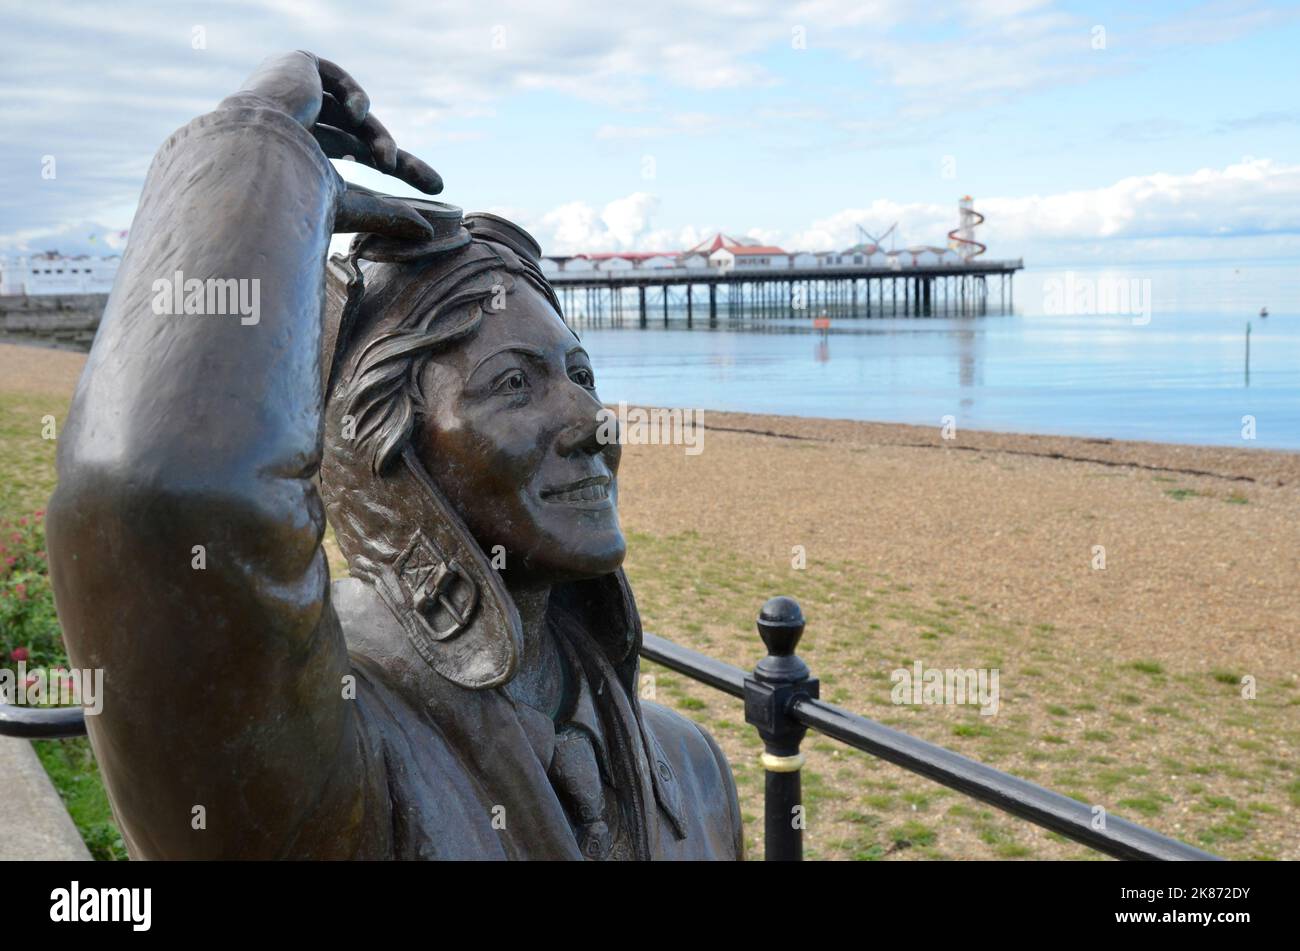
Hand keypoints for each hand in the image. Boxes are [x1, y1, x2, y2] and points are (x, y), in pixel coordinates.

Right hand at [232, 51, 440, 240]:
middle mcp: (295, 124)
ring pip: (355, 117)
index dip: (396, 170)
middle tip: (436, 184)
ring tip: (386, 163)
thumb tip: (428, 234)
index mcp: (299, 154)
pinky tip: (356, 114)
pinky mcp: (295, 67)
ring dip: (378, 140)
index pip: (358, 159)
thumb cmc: (287, 188)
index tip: (433, 190)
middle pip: (361, 139)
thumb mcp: (346, 204)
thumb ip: (386, 215)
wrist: (251, 151)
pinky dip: (357, 98)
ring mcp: (294, 94)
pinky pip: (340, 80)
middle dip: (399, 160)